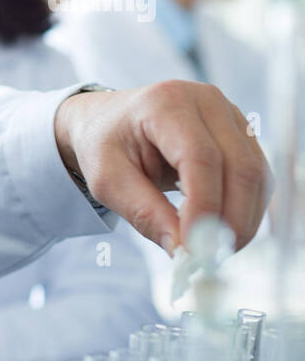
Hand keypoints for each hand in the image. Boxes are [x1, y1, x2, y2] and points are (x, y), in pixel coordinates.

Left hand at [53, 81, 270, 252]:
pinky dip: (245, 209)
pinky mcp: (240, 133)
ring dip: (242, 219)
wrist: (108, 121)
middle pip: (239, 167)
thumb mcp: (108, 180)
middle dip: (230, 220)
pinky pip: (257, 176)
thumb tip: (182, 250)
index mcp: (165, 104)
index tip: (195, 247)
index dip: (204, 207)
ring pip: (256, 174)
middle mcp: (206, 102)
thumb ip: (144, 213)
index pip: (200, 158)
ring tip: (214, 251)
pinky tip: (223, 232)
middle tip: (210, 259)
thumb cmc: (104, 145)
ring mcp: (229, 115)